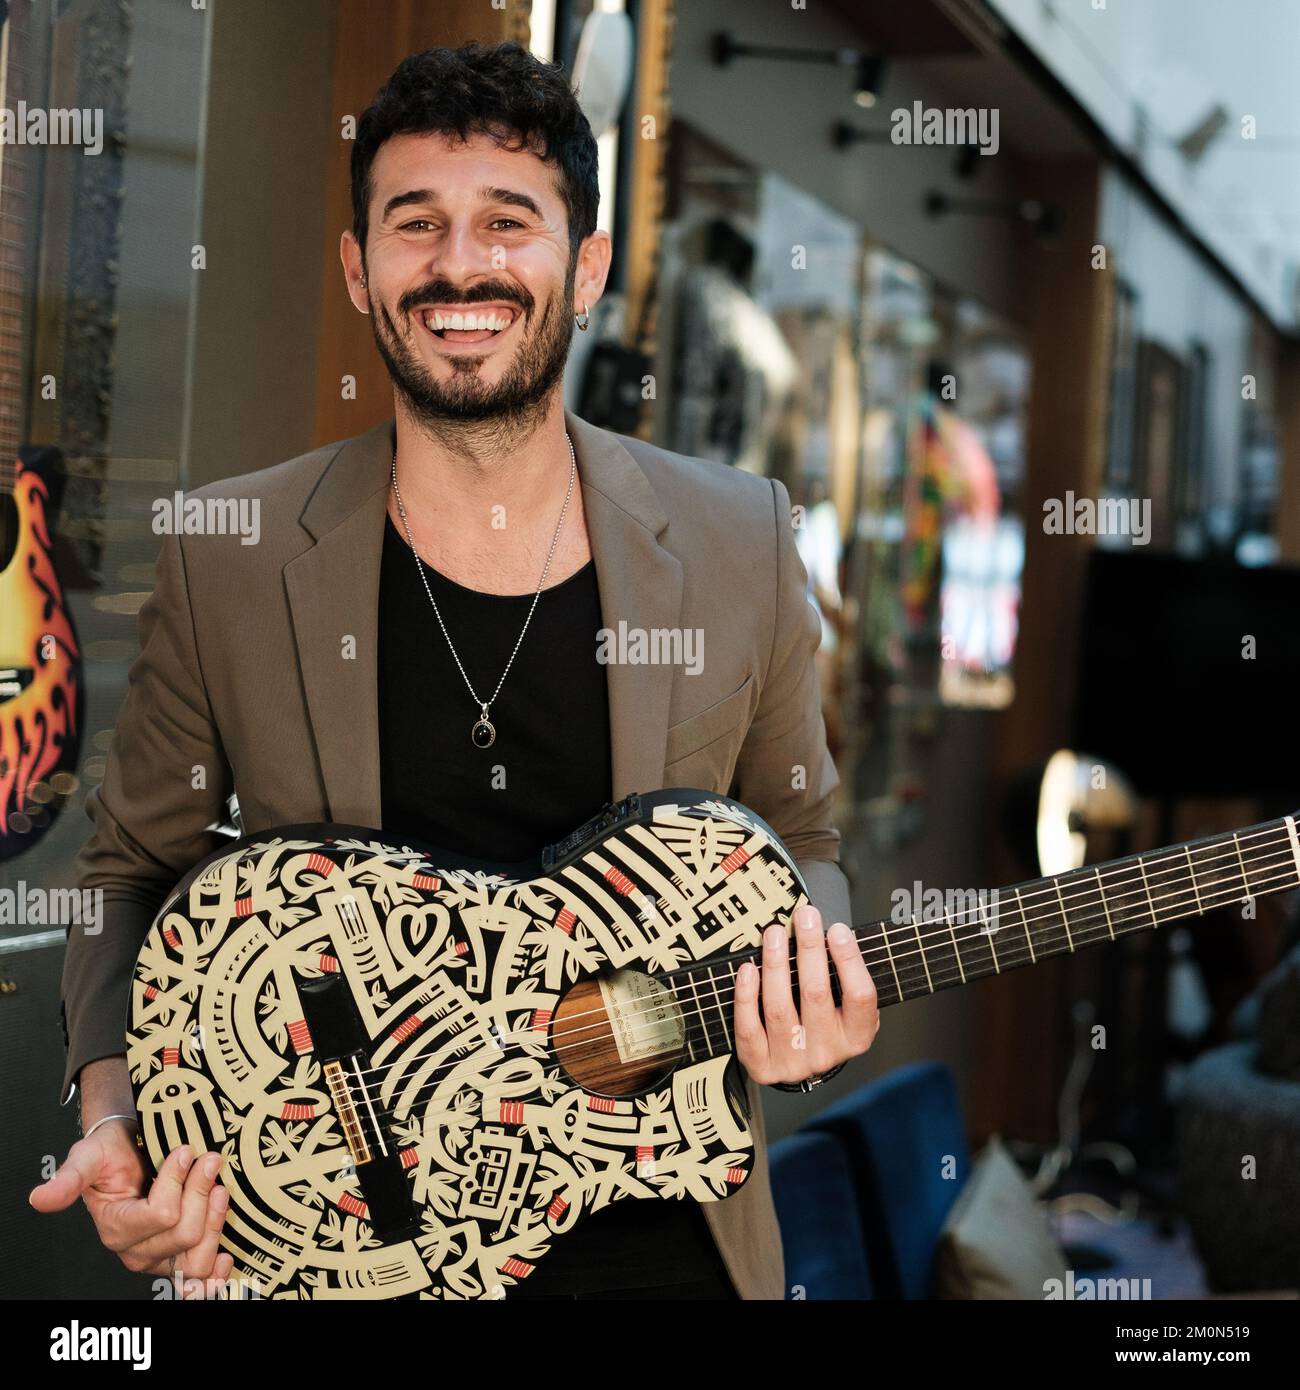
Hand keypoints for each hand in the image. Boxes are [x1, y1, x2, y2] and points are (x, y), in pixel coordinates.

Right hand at [29, 1120, 233, 1293]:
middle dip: (200, 1191)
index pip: (162, 1214)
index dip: (178, 1180)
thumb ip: (70, 1177)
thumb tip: (40, 1199)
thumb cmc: (112, 1153)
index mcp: (115, 1229)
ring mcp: (160, 1258)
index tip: (184, 1151)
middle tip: (207, 1160)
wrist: (131, 1150)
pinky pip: (202, 1278)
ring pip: (197, 1258)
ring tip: (218, 1189)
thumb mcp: (89, 1156)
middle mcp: (136, 1251)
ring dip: (215, 1220)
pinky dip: (217, 1272)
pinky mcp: (181, 1258)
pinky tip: (227, 1256)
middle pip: (185, 1233)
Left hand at [734, 904, 878, 1085]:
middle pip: (816, 994)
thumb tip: (826, 930)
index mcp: (856, 1037)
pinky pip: (749, 1029)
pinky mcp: (763, 1066)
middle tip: (804, 917)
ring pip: (779, 1008)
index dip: (849, 960)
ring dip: (775, 964)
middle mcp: (827, 1053)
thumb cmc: (825, 1022)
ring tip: (773, 934)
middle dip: (809, 949)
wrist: (803, 1065)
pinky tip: (748, 969)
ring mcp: (793, 1062)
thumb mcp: (846, 1004)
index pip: (860, 997)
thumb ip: (842, 974)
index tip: (837, 930)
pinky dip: (746, 996)